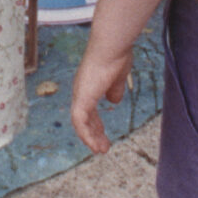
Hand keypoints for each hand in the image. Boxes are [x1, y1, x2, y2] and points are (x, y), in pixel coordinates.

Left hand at [71, 30, 136, 152]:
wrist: (112, 47)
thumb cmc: (116, 56)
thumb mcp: (118, 77)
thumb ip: (114, 89)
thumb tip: (113, 101)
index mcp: (89, 84)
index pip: (88, 109)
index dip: (95, 123)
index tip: (103, 136)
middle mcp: (81, 89)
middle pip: (84, 117)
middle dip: (94, 133)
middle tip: (103, 147)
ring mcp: (80, 93)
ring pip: (80, 122)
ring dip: (90, 138)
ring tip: (102, 150)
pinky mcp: (82, 98)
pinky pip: (80, 122)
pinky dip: (87, 135)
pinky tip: (95, 145)